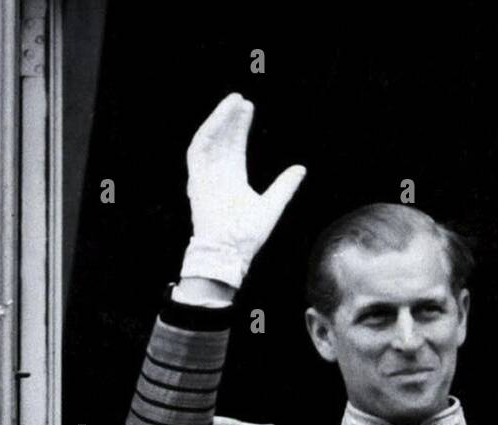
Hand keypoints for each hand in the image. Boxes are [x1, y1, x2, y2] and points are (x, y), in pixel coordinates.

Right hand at [181, 93, 305, 287]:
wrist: (229, 252)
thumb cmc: (247, 236)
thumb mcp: (272, 205)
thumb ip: (285, 186)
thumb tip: (301, 168)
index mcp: (232, 180)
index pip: (234, 146)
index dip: (240, 127)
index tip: (249, 108)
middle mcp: (217, 176)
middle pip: (222, 140)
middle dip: (231, 119)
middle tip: (242, 99)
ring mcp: (205, 177)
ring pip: (210, 140)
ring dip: (219, 120)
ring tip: (233, 102)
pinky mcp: (196, 180)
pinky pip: (198, 150)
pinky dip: (208, 132)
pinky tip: (220, 117)